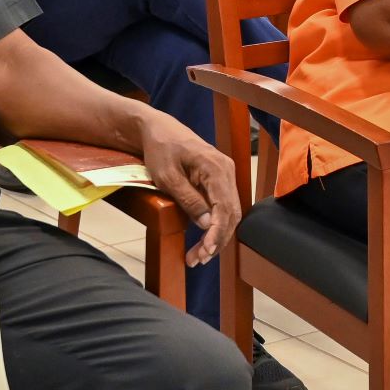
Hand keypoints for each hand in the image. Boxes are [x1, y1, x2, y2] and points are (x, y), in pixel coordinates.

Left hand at [133, 113, 237, 265]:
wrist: (158, 129)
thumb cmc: (160, 149)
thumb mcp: (168, 177)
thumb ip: (189, 200)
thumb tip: (207, 224)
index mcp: (216, 168)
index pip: (225, 207)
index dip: (218, 233)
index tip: (206, 251)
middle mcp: (227, 171)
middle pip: (231, 214)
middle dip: (217, 240)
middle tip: (197, 259)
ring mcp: (225, 175)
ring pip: (229, 213)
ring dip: (216, 236)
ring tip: (198, 256)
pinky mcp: (219, 180)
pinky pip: (223, 206)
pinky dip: (215, 226)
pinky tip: (203, 240)